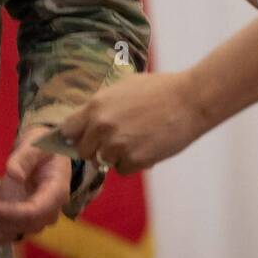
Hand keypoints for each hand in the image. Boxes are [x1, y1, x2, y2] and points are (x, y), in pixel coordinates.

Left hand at [0, 125, 70, 246]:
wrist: (47, 154)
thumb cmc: (44, 146)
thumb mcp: (37, 142)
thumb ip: (25, 156)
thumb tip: (14, 174)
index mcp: (56, 193)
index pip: (33, 214)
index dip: (7, 214)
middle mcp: (46, 213)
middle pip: (17, 226)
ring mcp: (33, 221)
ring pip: (4, 234)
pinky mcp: (20, 222)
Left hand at [58, 72, 205, 174]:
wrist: (189, 99)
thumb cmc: (159, 89)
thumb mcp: (122, 88)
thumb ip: (102, 106)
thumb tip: (87, 122)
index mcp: (96, 106)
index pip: (67, 129)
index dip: (74, 136)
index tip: (81, 138)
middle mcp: (102, 126)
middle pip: (83, 151)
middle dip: (96, 148)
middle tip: (116, 141)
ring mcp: (118, 145)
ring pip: (104, 162)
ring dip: (116, 156)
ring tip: (137, 140)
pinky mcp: (135, 160)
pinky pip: (123, 170)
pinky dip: (133, 163)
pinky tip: (148, 146)